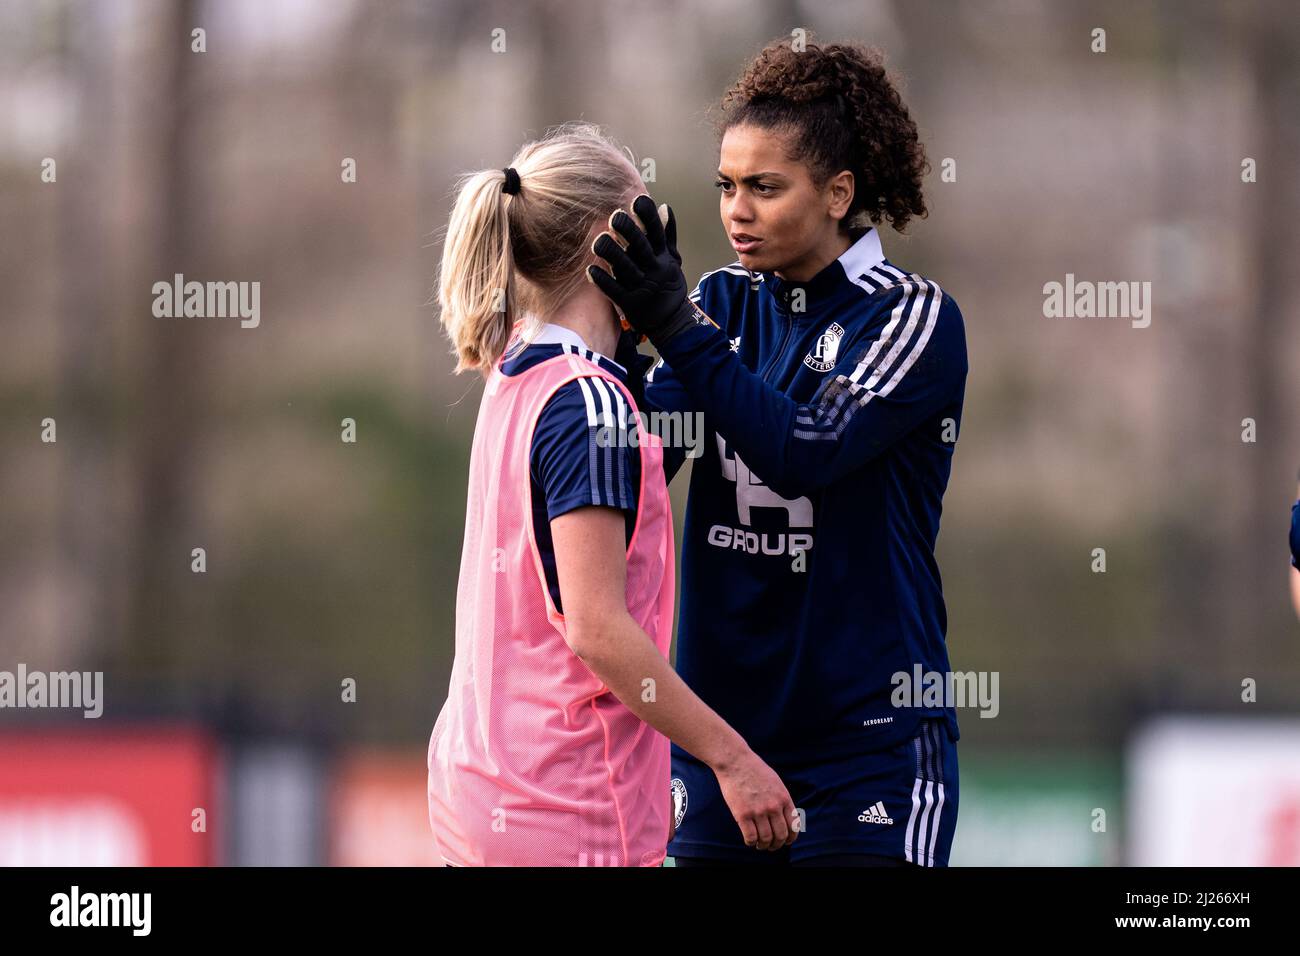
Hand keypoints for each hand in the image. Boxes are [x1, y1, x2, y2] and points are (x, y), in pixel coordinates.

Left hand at [587, 195, 703, 348]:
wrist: (672, 322)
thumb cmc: (667, 285)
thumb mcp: (672, 259)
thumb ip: (667, 234)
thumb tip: (665, 207)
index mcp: (663, 257)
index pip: (657, 233)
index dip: (648, 217)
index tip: (639, 200)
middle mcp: (654, 269)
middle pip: (641, 248)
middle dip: (629, 232)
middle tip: (615, 216)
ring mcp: (642, 287)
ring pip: (626, 268)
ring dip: (612, 254)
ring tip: (598, 241)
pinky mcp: (630, 304)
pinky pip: (615, 291)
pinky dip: (603, 281)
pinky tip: (590, 270)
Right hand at [711, 749, 798, 850]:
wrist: (735, 761)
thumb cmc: (754, 770)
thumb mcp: (776, 782)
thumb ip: (781, 799)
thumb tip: (785, 817)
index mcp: (784, 798)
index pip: (794, 826)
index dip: (791, 838)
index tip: (786, 842)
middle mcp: (774, 807)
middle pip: (781, 836)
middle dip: (777, 845)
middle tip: (771, 846)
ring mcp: (758, 811)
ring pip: (766, 839)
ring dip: (763, 846)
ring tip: (760, 845)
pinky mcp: (742, 814)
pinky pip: (750, 837)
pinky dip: (751, 842)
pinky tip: (749, 840)